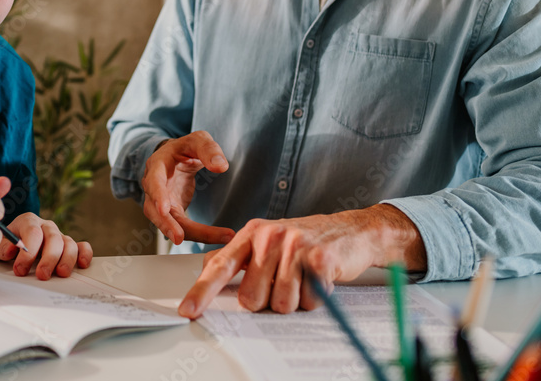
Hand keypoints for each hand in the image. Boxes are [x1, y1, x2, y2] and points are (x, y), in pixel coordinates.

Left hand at [0, 213, 93, 279]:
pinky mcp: (68, 246)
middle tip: (42, 275)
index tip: (20, 270)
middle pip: (53, 238)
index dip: (28, 252)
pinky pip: (81, 246)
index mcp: (27, 221)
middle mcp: (45, 226)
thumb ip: (0, 247)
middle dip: (48, 258)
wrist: (9, 248)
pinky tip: (82, 264)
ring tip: (61, 274)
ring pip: (69, 243)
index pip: (32, 232)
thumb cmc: (2, 248)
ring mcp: (58, 235)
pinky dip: (84, 253)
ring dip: (67, 259)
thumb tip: (10, 250)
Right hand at [141, 131, 234, 244]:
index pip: (154, 181)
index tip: (165, 209)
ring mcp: (159, 202)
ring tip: (210, 238)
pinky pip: (180, 226)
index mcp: (157, 165)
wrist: (177, 156)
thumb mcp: (198, 140)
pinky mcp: (170, 212)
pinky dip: (197, 233)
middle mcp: (153, 186)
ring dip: (183, 233)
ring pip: (166, 222)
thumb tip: (221, 166)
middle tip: (179, 238)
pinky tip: (216, 236)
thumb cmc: (186, 147)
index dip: (157, 195)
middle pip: (154, 209)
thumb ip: (209, 150)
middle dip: (166, 224)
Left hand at [177, 205, 425, 317]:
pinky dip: (314, 298)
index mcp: (251, 233)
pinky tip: (319, 280)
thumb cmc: (306, 240)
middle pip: (251, 297)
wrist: (352, 230)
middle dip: (268, 300)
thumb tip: (206, 270)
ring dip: (294, 301)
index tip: (188, 310)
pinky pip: (308, 301)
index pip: (220, 266)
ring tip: (303, 280)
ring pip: (280, 303)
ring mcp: (295, 245)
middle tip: (284, 283)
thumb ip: (239, 258)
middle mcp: (269, 236)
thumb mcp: (266, 241)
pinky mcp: (320, 258)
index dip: (202, 292)